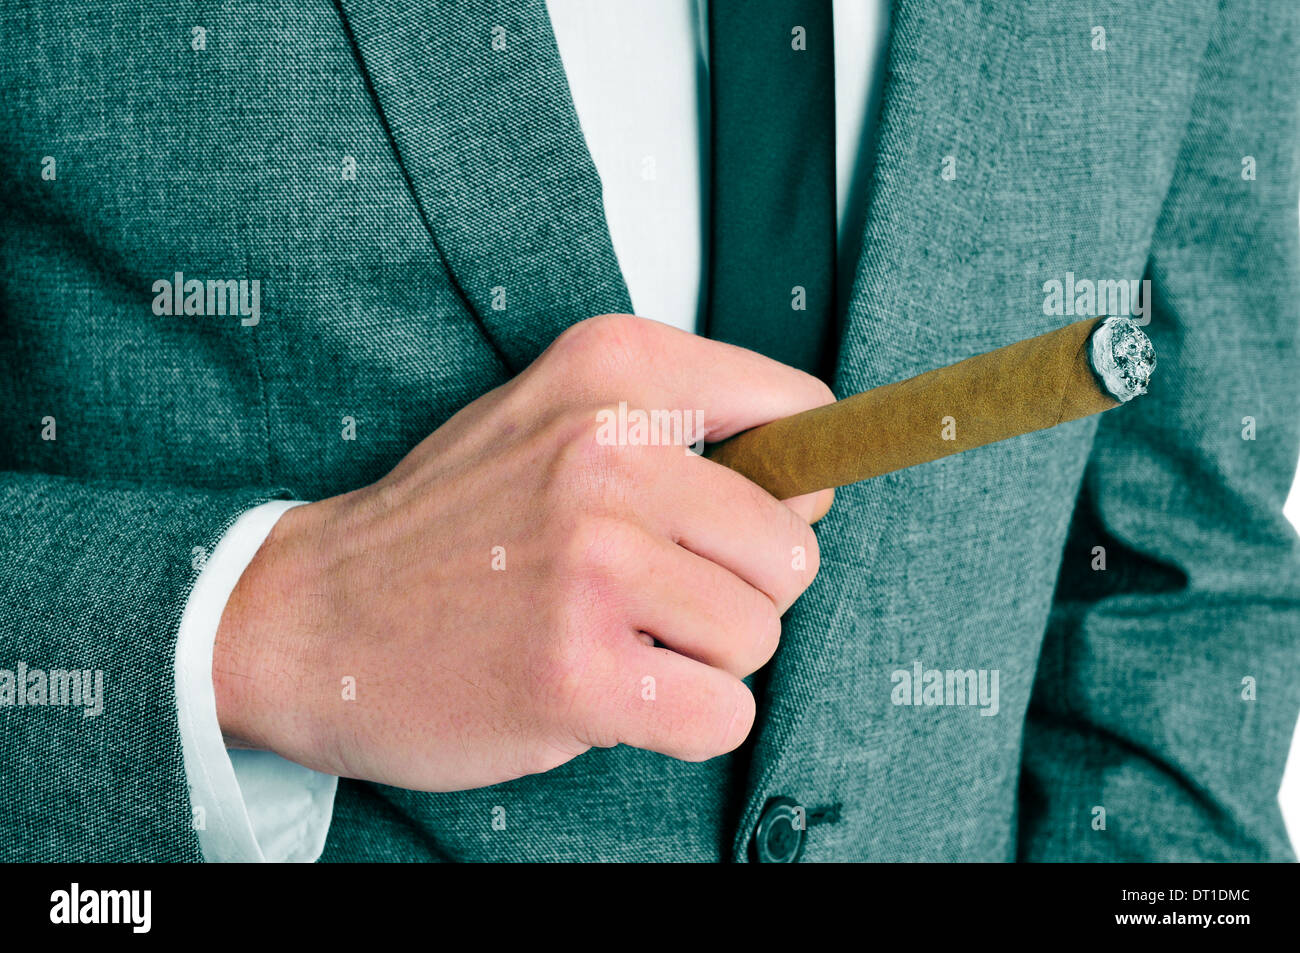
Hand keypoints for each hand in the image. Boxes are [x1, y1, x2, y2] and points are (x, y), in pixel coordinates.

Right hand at [213, 315, 834, 790]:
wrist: (311, 619)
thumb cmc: (449, 528)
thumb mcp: (556, 417)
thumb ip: (688, 430)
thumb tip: (814, 486)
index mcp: (614, 370)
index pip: (801, 412)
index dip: (787, 483)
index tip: (736, 516)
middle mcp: (608, 450)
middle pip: (792, 548)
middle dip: (738, 591)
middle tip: (651, 595)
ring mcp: (592, 562)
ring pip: (760, 637)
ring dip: (701, 658)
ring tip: (612, 637)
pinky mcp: (578, 671)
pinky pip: (722, 715)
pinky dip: (680, 722)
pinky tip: (609, 692)